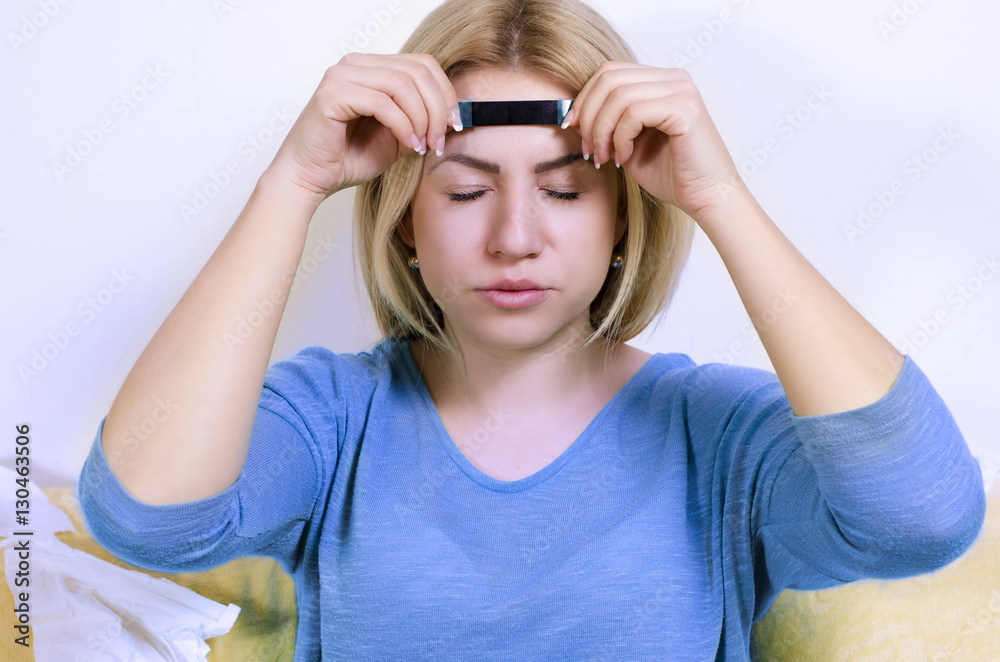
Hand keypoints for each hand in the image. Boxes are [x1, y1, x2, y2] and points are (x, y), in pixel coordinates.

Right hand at [263, 53, 458, 206]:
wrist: (310, 179)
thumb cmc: (346, 159)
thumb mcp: (396, 138)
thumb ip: (420, 121)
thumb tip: (452, 116)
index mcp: (371, 68)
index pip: (422, 64)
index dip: (445, 94)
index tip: (454, 125)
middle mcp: (355, 64)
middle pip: (417, 71)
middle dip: (438, 108)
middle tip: (440, 140)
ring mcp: (341, 75)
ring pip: (403, 84)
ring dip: (422, 118)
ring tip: (423, 145)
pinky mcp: (332, 94)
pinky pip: (383, 103)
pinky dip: (403, 126)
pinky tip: (408, 145)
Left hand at [563, 62, 744, 219]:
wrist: (706, 197)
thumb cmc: (671, 175)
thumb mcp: (628, 143)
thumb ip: (608, 123)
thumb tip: (573, 115)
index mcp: (660, 82)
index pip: (609, 72)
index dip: (584, 100)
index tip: (573, 130)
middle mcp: (673, 79)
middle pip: (609, 77)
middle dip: (588, 115)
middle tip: (587, 148)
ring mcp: (681, 90)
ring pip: (618, 96)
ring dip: (602, 131)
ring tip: (605, 157)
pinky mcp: (685, 108)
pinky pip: (634, 113)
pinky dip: (620, 138)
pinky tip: (625, 158)